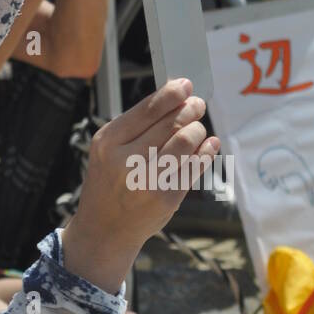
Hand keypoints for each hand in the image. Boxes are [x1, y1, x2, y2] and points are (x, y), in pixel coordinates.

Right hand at [60, 80, 218, 292]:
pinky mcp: (166, 199)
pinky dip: (206, 152)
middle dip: (189, 109)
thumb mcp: (109, 150)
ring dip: (198, 130)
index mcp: (108, 142)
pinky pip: (194, 167)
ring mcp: (147, 181)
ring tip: (198, 128)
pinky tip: (210, 145)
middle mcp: (125, 160)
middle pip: (170, 124)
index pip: (147, 110)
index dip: (171, 94)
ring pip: (185, 142)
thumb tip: (176, 97)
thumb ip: (136, 126)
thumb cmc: (110, 181)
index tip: (186, 85)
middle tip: (198, 104)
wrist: (104, 229)